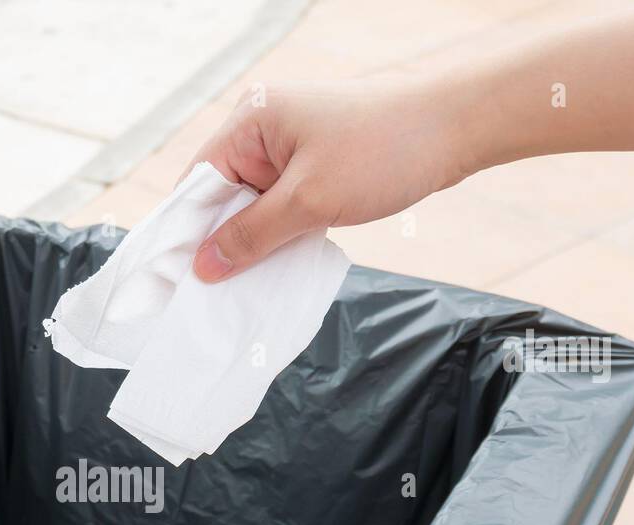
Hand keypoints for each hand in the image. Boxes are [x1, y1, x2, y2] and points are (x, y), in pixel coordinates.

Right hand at [183, 77, 470, 281]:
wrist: (455, 130)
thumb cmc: (382, 152)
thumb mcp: (309, 201)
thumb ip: (252, 236)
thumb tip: (204, 267)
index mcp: (250, 121)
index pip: (196, 182)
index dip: (186, 231)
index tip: (179, 280)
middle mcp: (262, 130)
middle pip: (220, 196)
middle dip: (218, 242)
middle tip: (211, 294)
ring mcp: (288, 149)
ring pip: (251, 206)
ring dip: (250, 244)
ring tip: (241, 288)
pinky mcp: (312, 166)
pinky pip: (279, 207)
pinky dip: (276, 236)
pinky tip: (274, 269)